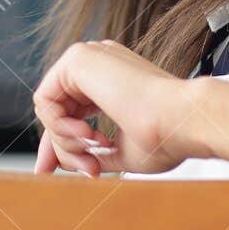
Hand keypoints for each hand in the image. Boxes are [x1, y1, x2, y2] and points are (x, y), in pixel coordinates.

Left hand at [32, 40, 207, 176]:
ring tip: (96, 149)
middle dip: (64, 147)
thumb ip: (91, 151)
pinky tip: (88, 132)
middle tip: (90, 168)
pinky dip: (59, 125)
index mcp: (111, 81)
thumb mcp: (121, 151)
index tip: (48, 171)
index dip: (57, 143)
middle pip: (55, 110)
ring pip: (49, 108)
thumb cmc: (168, 136)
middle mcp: (98, 66)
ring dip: (66, 139)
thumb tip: (63, 162)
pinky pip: (44, 99)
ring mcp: (88, 59)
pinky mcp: (77, 58)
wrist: (184, 120)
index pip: (69, 110)